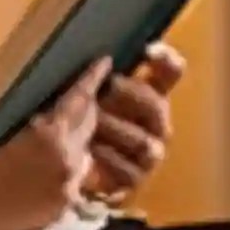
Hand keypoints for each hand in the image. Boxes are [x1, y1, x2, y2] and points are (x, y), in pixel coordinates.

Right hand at [0, 56, 111, 229]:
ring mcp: (66, 191)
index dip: (92, 78)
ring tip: (47, 140)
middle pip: (87, 127)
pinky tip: (37, 169)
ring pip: (82, 157)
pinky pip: (70, 183)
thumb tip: (45, 109)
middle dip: (83, 110)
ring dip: (71, 145)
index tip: (102, 63)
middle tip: (78, 95)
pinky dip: (60, 172)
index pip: (79, 101)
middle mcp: (67, 164)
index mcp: (49, 138)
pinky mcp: (58, 212)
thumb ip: (29, 121)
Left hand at [81, 42, 185, 204]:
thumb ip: (90, 79)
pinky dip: (108, 160)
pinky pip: (129, 169)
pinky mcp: (134, 179)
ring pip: (144, 141)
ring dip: (115, 130)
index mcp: (146, 95)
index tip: (148, 49)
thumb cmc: (74, 123)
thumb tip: (102, 61)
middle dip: (133, 95)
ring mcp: (148, 152)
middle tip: (110, 87)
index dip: (166, 59)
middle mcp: (154, 122)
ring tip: (92, 125)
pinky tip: (90, 155)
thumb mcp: (76, 97)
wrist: (58, 168)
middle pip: (157, 105)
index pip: (170, 73)